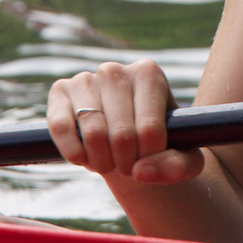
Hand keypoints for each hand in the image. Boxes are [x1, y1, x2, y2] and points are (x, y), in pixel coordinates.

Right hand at [47, 59, 205, 184]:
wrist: (128, 142)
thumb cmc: (161, 147)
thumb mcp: (183, 159)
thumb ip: (177, 166)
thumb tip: (142, 171)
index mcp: (149, 74)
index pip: (149, 129)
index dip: (148, 159)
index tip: (148, 162)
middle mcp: (115, 71)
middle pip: (122, 134)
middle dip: (125, 163)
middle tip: (127, 167)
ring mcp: (85, 78)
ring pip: (92, 133)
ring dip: (101, 162)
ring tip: (109, 163)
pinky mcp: (60, 92)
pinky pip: (60, 127)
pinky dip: (73, 152)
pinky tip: (84, 159)